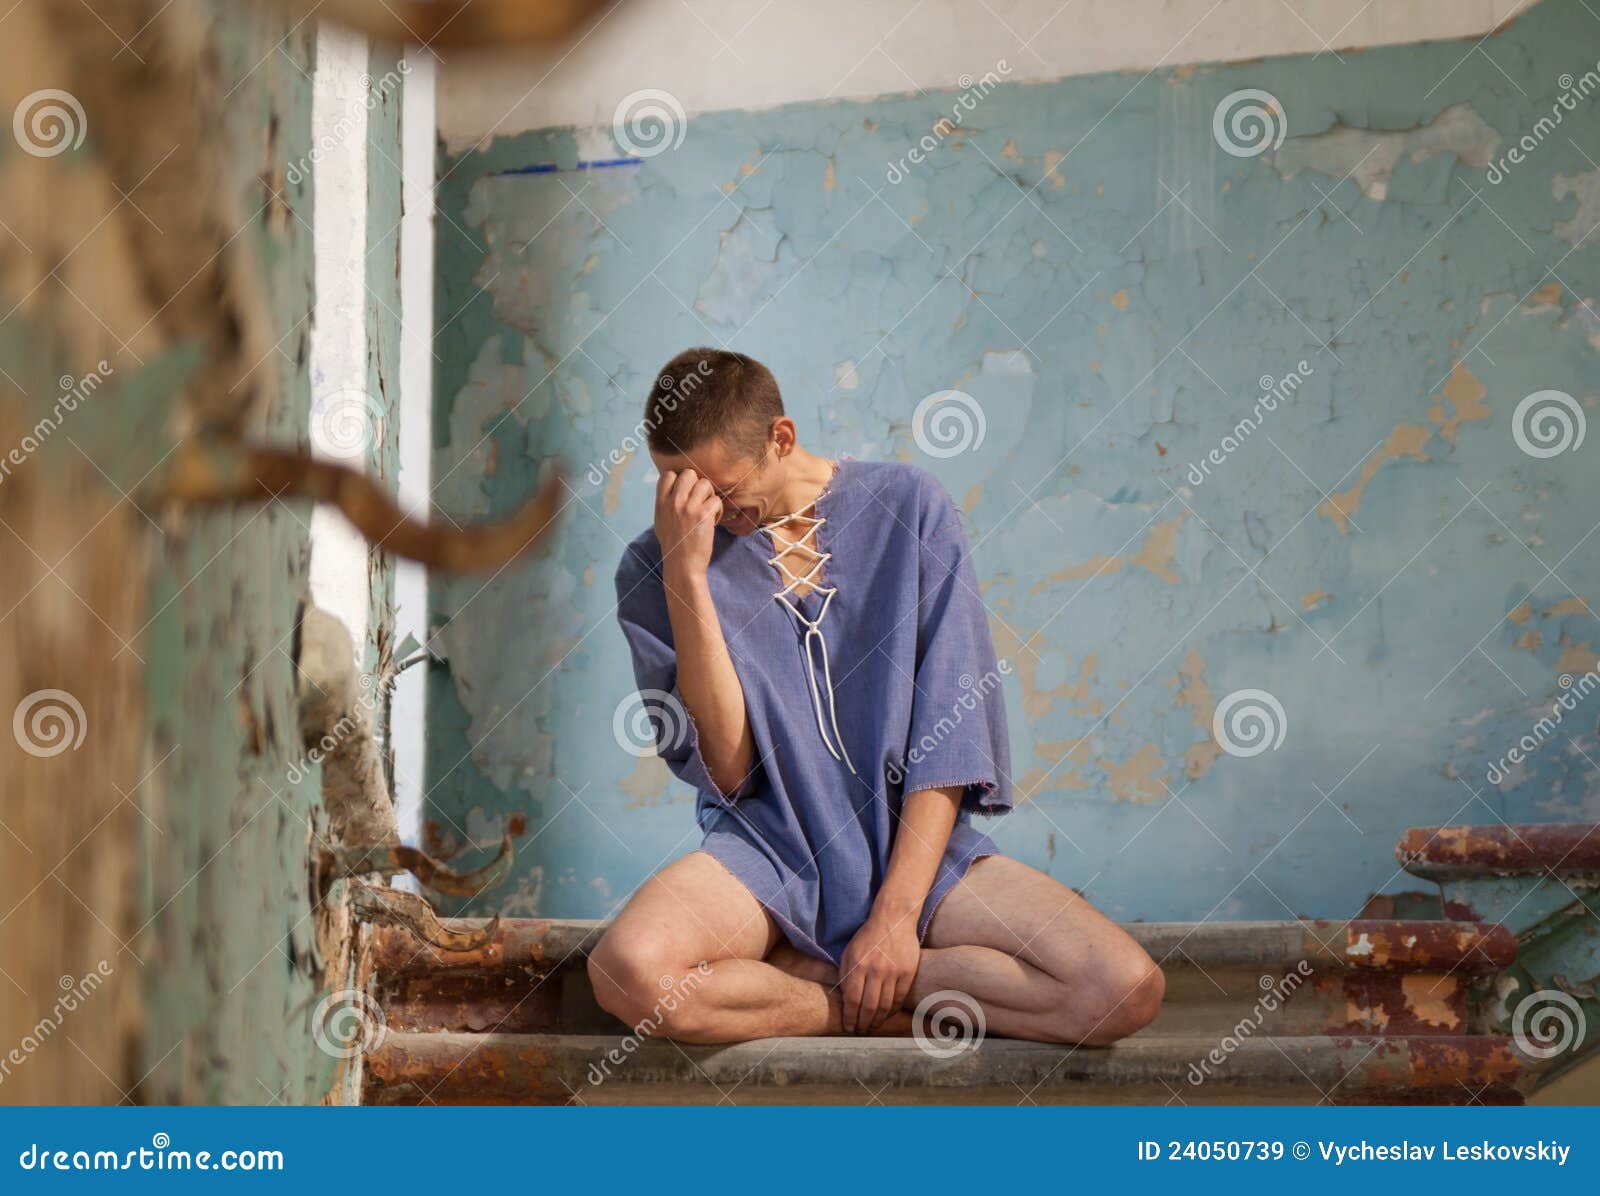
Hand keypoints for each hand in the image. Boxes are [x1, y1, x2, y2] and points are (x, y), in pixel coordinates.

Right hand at [654, 469, 721, 579]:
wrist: (682, 566)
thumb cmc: (674, 546)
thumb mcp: (661, 522)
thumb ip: (666, 504)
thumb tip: (675, 489)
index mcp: (661, 503)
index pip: (668, 474)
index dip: (680, 479)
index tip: (686, 493)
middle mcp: (673, 502)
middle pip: (689, 473)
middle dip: (698, 484)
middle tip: (700, 501)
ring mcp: (688, 507)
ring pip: (705, 483)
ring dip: (710, 496)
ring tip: (708, 511)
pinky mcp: (703, 515)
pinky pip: (716, 500)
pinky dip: (718, 510)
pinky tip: (714, 521)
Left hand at [838, 908, 920, 1032]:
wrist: (893, 919)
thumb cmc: (867, 937)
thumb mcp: (849, 951)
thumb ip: (845, 974)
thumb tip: (844, 999)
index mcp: (857, 964)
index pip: (852, 999)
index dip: (849, 1017)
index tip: (848, 1027)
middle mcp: (875, 969)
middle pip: (868, 1006)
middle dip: (862, 1023)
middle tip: (859, 1031)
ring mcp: (893, 971)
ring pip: (884, 1005)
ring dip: (877, 1020)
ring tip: (871, 1027)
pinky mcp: (907, 972)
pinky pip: (899, 998)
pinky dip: (891, 1010)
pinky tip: (885, 1015)